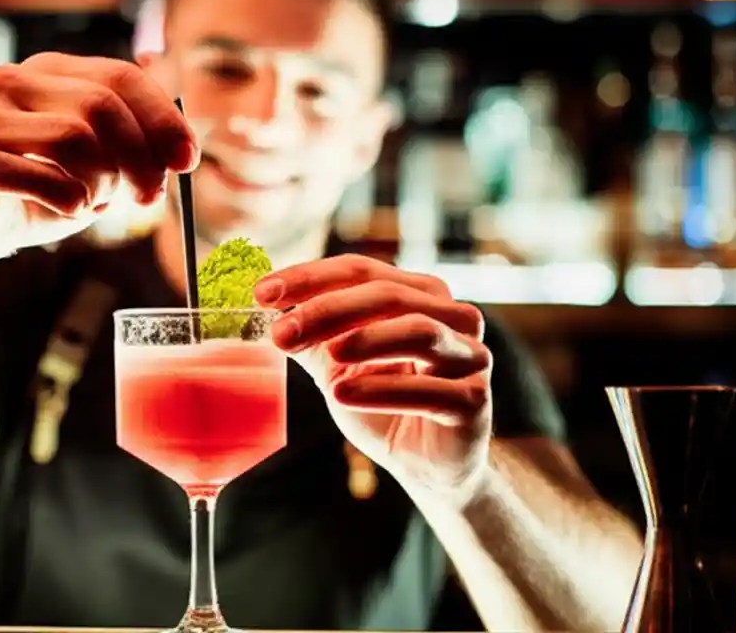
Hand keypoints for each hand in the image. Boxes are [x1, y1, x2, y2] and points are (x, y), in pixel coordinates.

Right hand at [0, 53, 196, 267]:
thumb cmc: (41, 191)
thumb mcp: (98, 165)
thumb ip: (135, 149)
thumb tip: (181, 151)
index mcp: (51, 71)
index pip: (121, 77)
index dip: (162, 119)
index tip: (187, 160)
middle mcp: (14, 81)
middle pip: (101, 106)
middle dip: (139, 158)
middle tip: (149, 198)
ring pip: (74, 140)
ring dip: (100, 183)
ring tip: (92, 202)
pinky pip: (41, 179)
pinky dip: (68, 204)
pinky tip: (64, 212)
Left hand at [255, 254, 492, 506]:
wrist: (425, 465)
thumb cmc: (383, 402)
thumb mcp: (338, 362)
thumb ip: (309, 333)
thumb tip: (263, 305)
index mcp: (421, 295)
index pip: (362, 270)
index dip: (310, 277)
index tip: (261, 293)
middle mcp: (453, 316)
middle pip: (388, 295)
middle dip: (328, 310)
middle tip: (281, 331)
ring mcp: (470, 357)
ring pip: (419, 331)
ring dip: (366, 340)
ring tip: (325, 357)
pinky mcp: (474, 402)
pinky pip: (430, 390)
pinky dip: (382, 391)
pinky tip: (342, 396)